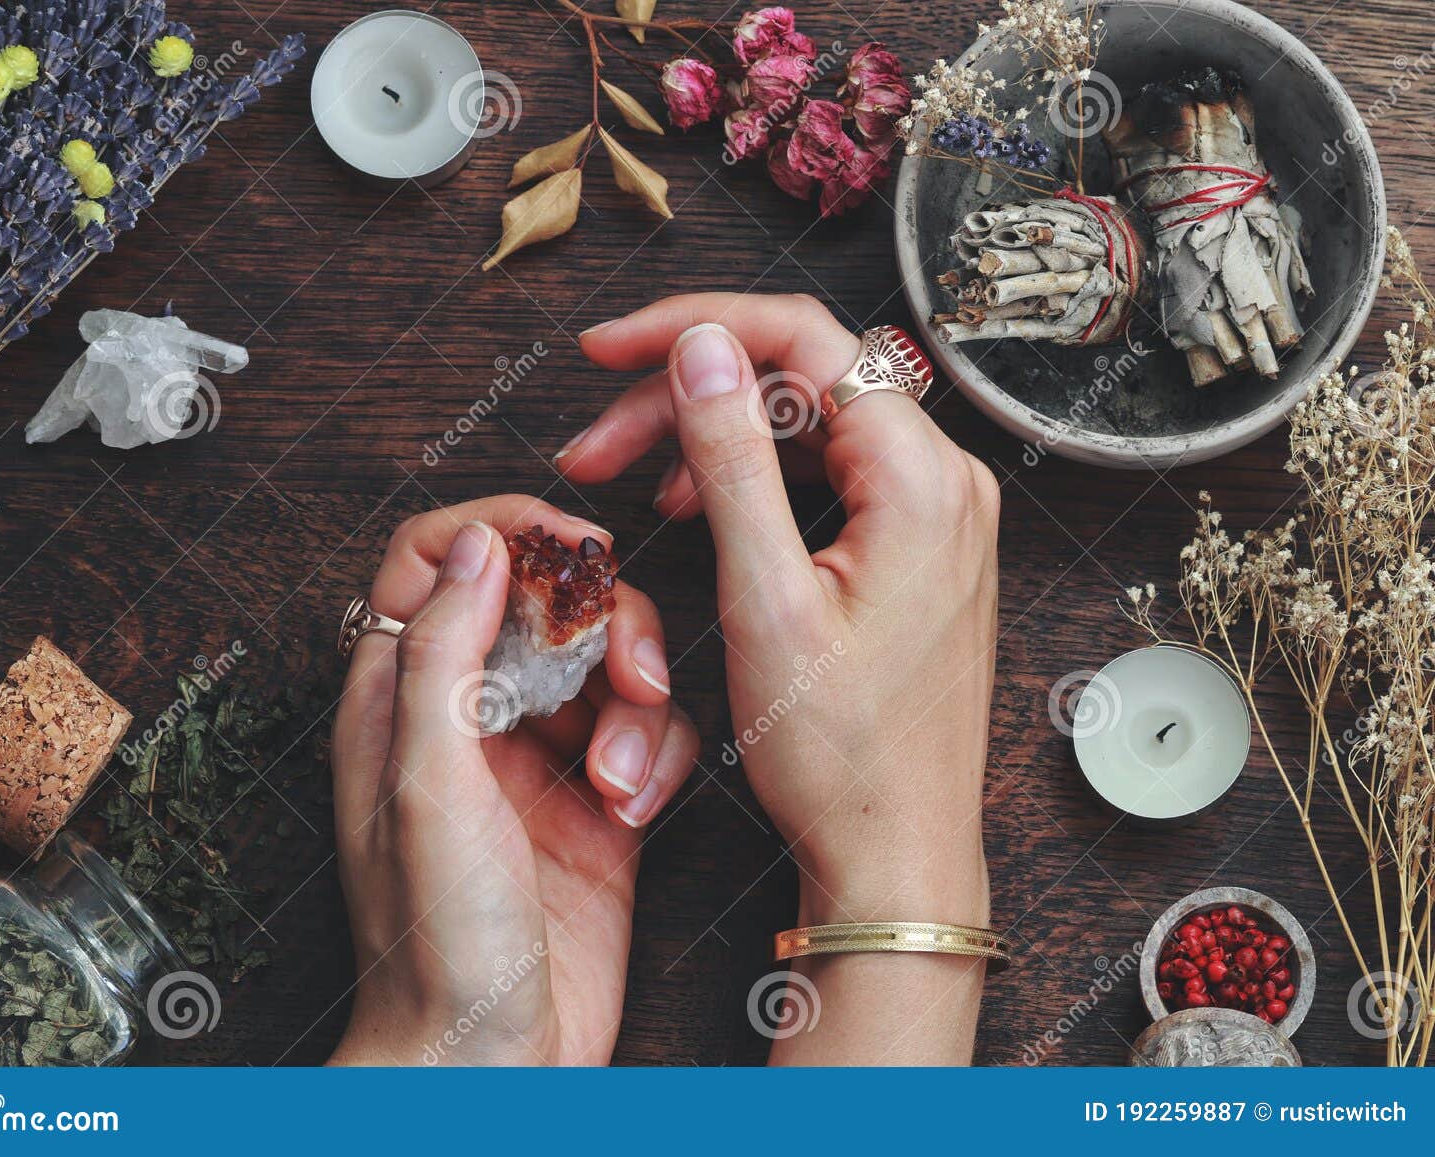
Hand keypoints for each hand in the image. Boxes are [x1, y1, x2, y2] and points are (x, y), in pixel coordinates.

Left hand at [329, 496, 698, 1065]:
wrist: (490, 1063)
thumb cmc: (435, 940)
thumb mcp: (426, 783)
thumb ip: (445, 652)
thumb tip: (477, 543)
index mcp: (401, 697)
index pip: (436, 558)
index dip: (504, 531)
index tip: (569, 546)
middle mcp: (471, 716)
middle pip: (547, 601)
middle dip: (602, 625)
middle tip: (628, 672)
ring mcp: (541, 758)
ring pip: (611, 663)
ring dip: (636, 709)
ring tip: (618, 785)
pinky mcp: (602, 803)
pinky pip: (652, 733)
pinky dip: (658, 759)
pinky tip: (636, 815)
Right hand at [559, 295, 999, 1062]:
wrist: (897, 851)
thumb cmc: (840, 755)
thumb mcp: (764, 598)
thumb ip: (731, 459)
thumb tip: (702, 346)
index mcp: (920, 478)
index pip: (801, 338)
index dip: (691, 327)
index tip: (607, 350)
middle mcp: (942, 480)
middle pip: (798, 380)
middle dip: (686, 396)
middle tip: (595, 442)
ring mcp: (934, 514)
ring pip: (807, 428)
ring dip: (714, 440)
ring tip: (630, 483)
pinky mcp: (915, 547)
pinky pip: (828, 478)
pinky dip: (756, 483)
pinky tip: (696, 513)